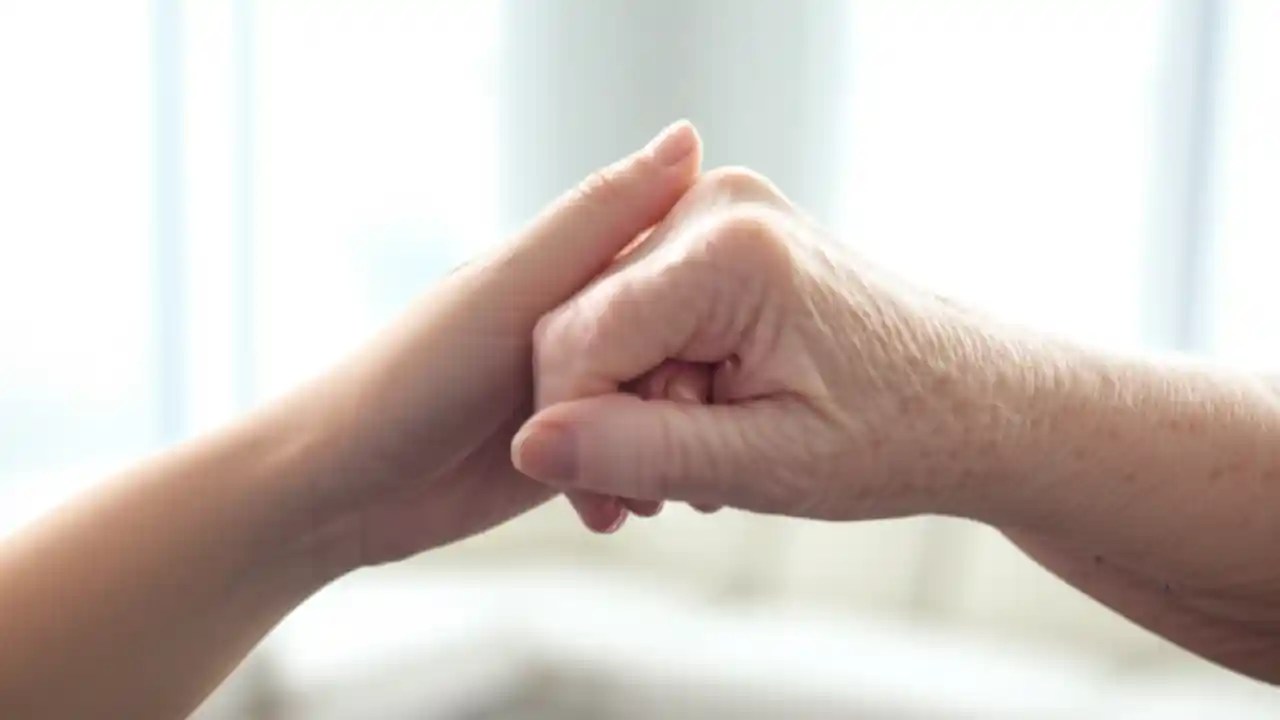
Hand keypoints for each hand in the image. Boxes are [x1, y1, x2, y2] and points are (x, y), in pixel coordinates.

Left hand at [293, 121, 700, 570]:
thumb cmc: (412, 379)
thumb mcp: (514, 288)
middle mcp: (573, 322)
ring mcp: (572, 389)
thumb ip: (598, 222)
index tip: (749, 333)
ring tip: (694, 469)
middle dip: (701, 376)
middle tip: (724, 414)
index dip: (713, 288)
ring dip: (679, 433)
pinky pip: (634, 453)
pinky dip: (650, 472)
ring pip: (662, 399)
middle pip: (677, 333)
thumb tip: (689, 140)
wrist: (342, 492)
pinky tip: (662, 494)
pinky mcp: (569, 451)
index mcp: (563, 267)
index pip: (671, 253)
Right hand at [511, 166, 1022, 520]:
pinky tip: (713, 418)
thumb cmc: (899, 436)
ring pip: (607, 318)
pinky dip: (659, 375)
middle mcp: (718, 206)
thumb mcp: (766, 464)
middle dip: (602, 417)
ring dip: (633, 401)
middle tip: (657, 496)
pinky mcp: (727, 236)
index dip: (569, 428)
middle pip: (583, 320)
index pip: (579, 336)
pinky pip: (645, 307)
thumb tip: (529, 445)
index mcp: (729, 251)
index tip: (606, 507)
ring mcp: (722, 211)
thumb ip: (639, 450)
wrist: (982, 402)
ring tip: (708, 460)